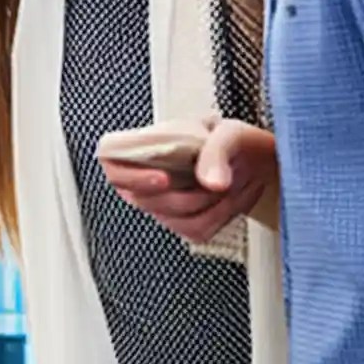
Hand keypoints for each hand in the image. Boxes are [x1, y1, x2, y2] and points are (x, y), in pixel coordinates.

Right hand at [100, 118, 276, 242]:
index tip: (164, 178)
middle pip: (143, 199)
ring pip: (171, 218)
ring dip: (210, 204)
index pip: (110, 162)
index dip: (129, 175)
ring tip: (231, 184)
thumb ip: (216, 152)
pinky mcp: (180, 223)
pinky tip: (230, 198)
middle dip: (186, 194)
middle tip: (216, 180)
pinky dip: (221, 215)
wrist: (254, 163)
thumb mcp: (229, 133)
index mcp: (142, 146)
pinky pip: (194, 230)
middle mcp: (143, 176)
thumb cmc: (234, 142)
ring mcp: (160, 203)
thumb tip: (211, 184)